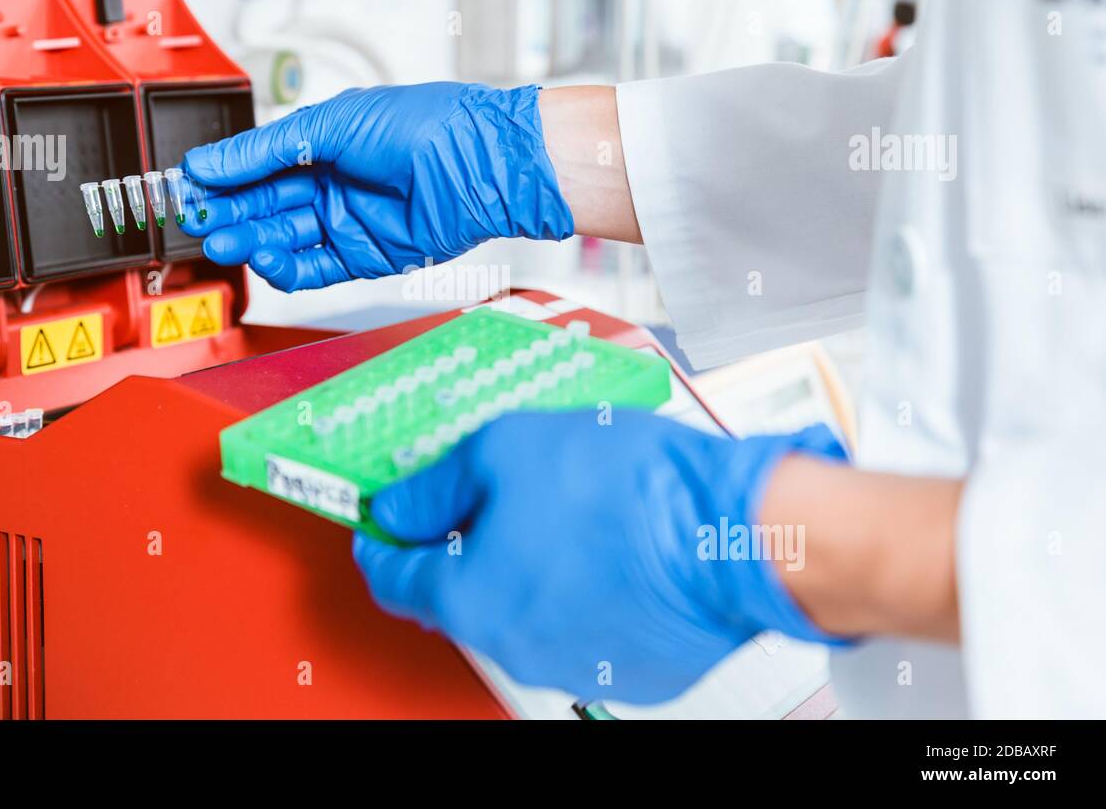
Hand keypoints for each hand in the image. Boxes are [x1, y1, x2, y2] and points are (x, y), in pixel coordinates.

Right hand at [180, 83, 573, 290]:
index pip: (259, 166)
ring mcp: (349, 221)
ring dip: (250, 242)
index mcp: (324, 144)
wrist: (478, 162)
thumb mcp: (330, 124)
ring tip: (223, 241)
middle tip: (197, 220)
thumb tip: (211, 160)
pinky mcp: (367, 256)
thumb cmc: (423, 125)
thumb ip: (267, 148)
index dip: (223, 177)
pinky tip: (265, 258)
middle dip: (229, 214)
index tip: (189, 186)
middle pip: (266, 206)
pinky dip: (286, 267)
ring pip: (285, 239)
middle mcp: (334, 183)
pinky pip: (315, 268)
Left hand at [353, 410, 847, 703]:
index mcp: (470, 599)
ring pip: (525, 610)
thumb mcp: (504, 448)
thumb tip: (400, 504)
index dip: (384, 539)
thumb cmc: (630, 489)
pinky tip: (608, 545)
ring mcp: (575, 666)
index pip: (393, 580)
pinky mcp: (631, 671)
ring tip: (569, 509)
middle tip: (494, 491)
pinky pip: (582, 627)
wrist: (734, 529)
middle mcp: (516, 646)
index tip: (389, 518)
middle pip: (460, 594)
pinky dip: (582, 591)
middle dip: (467, 543)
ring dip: (529, 565)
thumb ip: (436, 483)